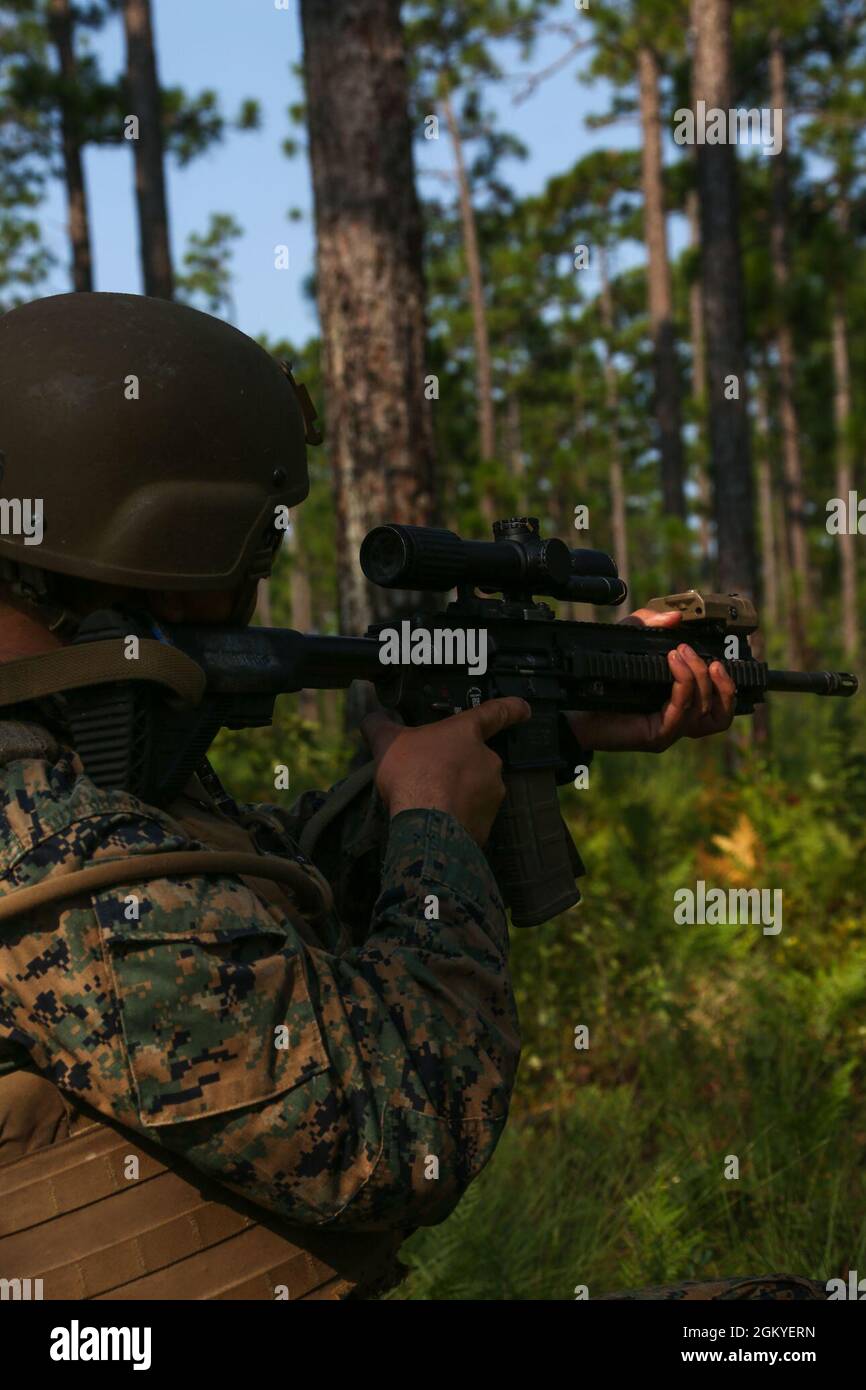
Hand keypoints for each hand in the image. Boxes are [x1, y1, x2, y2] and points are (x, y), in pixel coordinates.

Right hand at [361, 697, 531, 845]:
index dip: (512, 708)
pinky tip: (438, 820)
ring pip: (478, 787)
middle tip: (434, 773)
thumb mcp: (388, 742)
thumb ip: (379, 724)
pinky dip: (460, 816)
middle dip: (460, 765)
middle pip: (479, 757)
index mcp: (467, 734)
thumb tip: (370, 716)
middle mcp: (487, 760)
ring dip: (460, 792)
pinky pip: (474, 814)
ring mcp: (491, 791)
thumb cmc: (413, 774)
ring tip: (432, 800)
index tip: (523, 709)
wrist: (426, 825)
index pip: (498, 712)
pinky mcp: (488, 820)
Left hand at [567, 608, 735, 752]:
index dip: (729, 681)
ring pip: (707, 712)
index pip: (721, 701)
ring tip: (682, 653)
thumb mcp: (628, 640)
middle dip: (717, 677)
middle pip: (721, 709)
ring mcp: (671, 729)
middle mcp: (681, 718)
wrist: (573, 704)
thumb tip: (676, 616)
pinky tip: (672, 663)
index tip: (724, 653)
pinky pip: (682, 712)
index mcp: (683, 701)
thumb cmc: (603, 675)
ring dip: (700, 677)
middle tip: (690, 649)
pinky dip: (682, 685)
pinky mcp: (658, 736)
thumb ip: (650, 623)